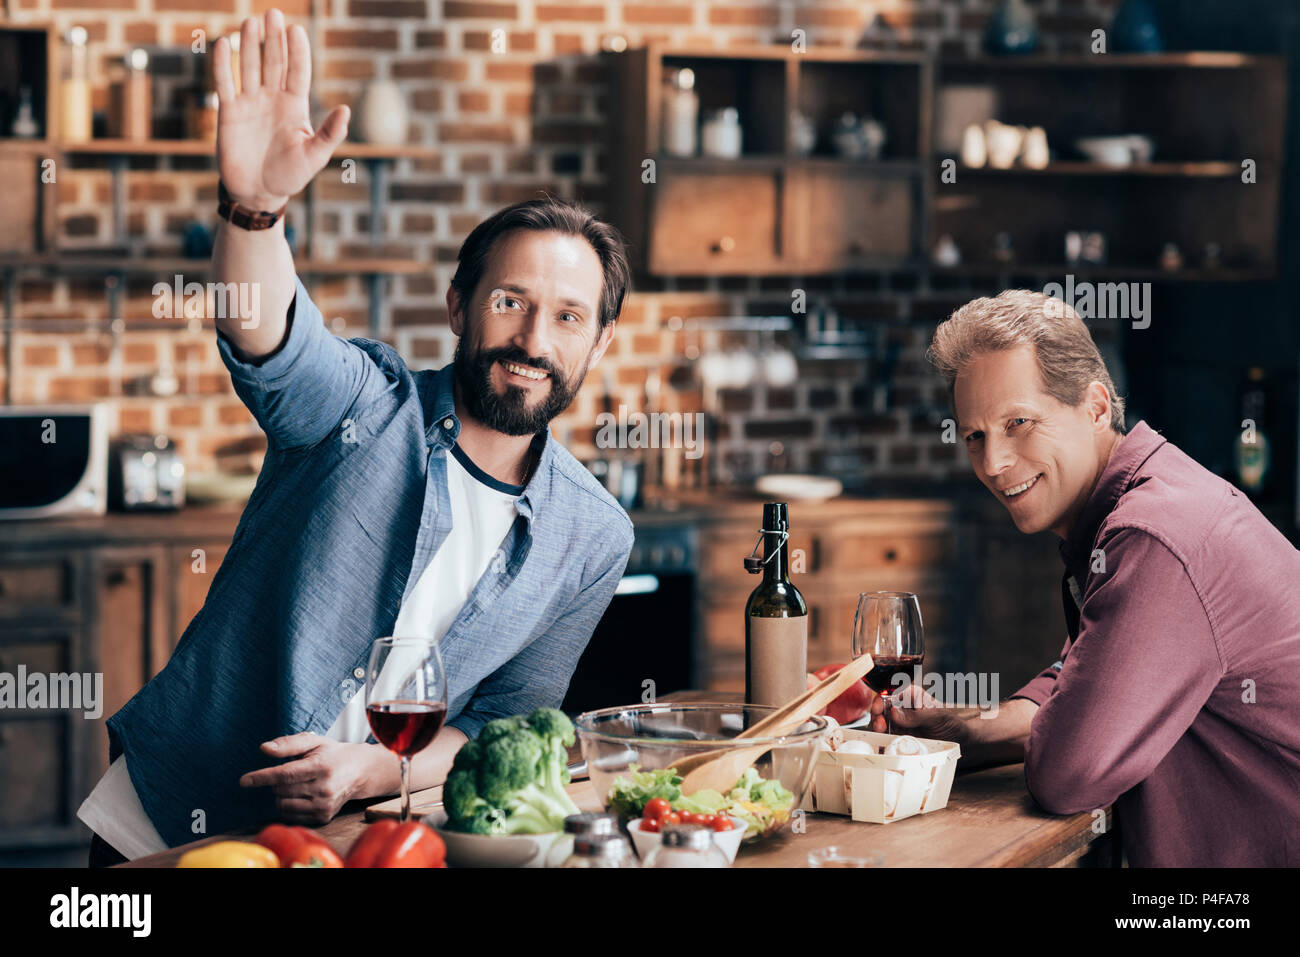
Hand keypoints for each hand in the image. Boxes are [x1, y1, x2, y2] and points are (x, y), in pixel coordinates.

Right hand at [213, 9, 348, 210]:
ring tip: (250, 22)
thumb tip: (346, 110)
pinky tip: (224, 44)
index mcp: (295, 106)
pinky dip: (223, 65)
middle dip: (274, 39)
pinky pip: (226, 84)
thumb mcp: (315, 157)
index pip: (297, 72)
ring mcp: (250, 103)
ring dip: (250, 45)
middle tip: (273, 14)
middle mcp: (273, 99)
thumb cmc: (291, 176)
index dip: (297, 52)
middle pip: (274, 62)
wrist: (259, 192)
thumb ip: (329, 134)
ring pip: (250, 67)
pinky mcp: (229, 112)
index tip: (296, 30)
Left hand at [239, 732, 394, 825]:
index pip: (285, 774)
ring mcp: (324, 806)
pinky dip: (289, 805)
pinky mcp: (323, 817)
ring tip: (297, 784)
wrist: (360, 771)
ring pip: (283, 805)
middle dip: (277, 782)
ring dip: (282, 794)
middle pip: (281, 790)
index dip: (262, 777)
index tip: (244, 781)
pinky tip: (302, 795)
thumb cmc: (333, 754)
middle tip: (291, 773)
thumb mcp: (314, 741)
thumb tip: (264, 749)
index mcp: (321, 766)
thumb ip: (288, 744)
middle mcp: (324, 788)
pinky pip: (291, 815)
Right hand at [867, 683, 968, 741]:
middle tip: (880, 724)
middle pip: (882, 707)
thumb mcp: (936, 717)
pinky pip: (887, 735)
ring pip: (882, 721)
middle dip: (877, 714)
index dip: (881, 699)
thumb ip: (916, 715)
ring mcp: (900, 721)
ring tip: (881, 731)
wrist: (960, 741)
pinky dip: (882, 738)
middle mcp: (903, 707)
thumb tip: (894, 712)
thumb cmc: (951, 723)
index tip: (878, 708)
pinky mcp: (900, 735)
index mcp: (912, 695)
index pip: (891, 692)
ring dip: (878, 726)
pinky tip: (883, 740)